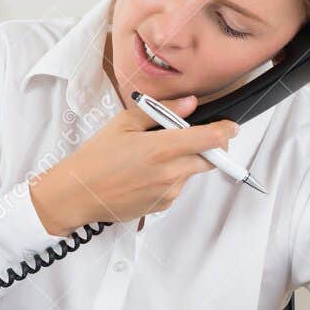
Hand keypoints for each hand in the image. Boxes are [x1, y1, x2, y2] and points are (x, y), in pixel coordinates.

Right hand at [29, 95, 238, 234]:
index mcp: (162, 148)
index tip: (231, 127)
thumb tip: (190, 103)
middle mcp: (170, 173)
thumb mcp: (124, 123)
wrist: (77, 194)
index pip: (210, 140)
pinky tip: (145, 174)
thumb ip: (161, 111)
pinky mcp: (162, 206)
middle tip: (190, 139)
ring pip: (191, 173)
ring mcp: (168, 192)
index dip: (226, 132)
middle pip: (209, 159)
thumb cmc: (96, 157)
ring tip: (152, 158)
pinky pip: (177, 188)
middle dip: (207, 148)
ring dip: (184, 162)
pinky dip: (170, 178)